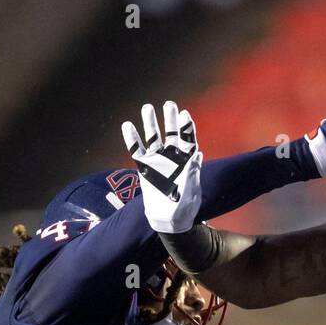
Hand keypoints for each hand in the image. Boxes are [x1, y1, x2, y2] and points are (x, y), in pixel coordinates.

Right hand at [122, 101, 202, 233]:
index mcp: (187, 161)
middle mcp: (172, 157)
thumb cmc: (184, 207)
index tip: (185, 114)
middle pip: (171, 133)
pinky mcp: (145, 167)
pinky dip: (132, 138)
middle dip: (170, 119)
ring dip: (151, 123)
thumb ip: (192, 173)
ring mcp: (158, 161)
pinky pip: (136, 150)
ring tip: (148, 107)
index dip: (187, 127)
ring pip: (153, 137)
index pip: (188, 139)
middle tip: (169, 104)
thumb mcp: (192, 191)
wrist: (169, 220)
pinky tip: (128, 125)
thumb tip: (197, 154)